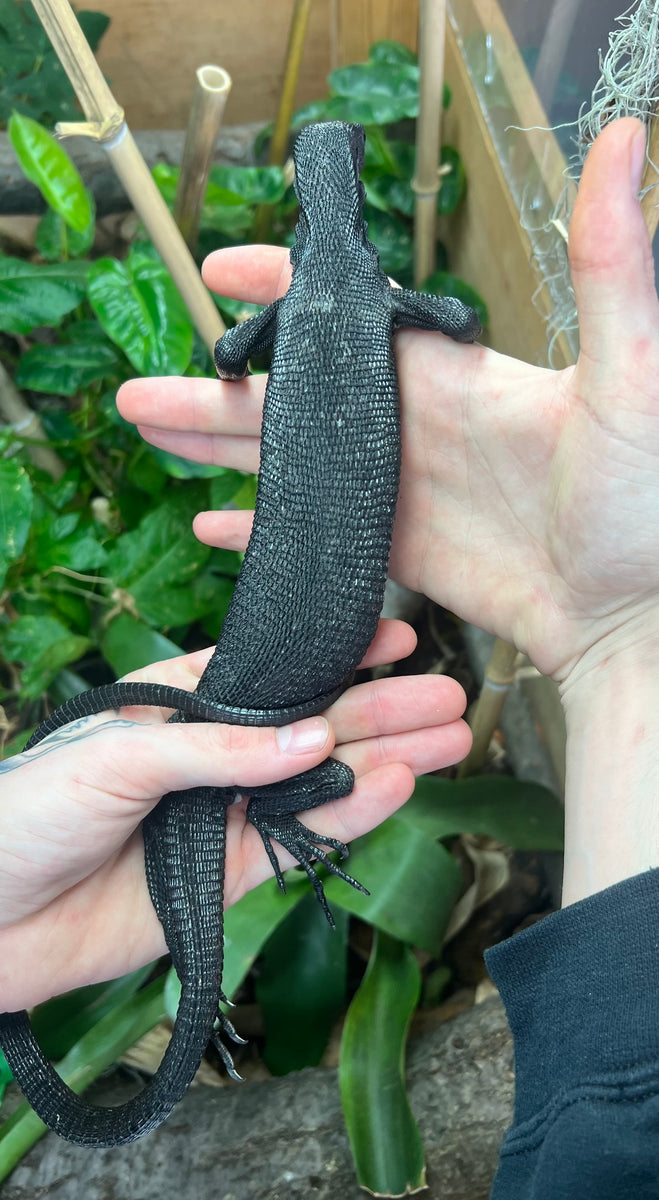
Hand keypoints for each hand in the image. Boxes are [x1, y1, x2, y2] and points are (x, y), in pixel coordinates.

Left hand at [0, 624, 467, 1009]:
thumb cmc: (30, 812)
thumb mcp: (119, 754)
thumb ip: (220, 749)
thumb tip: (317, 739)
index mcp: (181, 702)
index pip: (273, 670)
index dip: (335, 653)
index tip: (396, 637)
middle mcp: (214, 754)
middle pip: (313, 725)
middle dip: (382, 708)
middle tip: (450, 695)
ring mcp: (227, 813)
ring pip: (322, 782)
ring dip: (386, 760)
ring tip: (450, 739)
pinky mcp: (231, 874)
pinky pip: (302, 842)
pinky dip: (350, 817)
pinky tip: (397, 789)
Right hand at [118, 118, 658, 688]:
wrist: (638, 614)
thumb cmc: (646, 502)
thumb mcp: (631, 377)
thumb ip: (612, 265)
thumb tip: (627, 139)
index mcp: (452, 377)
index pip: (351, 321)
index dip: (286, 292)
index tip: (223, 266)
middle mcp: (415, 430)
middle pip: (296, 401)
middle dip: (219, 390)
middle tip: (141, 387)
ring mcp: (402, 495)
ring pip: (290, 465)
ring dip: (221, 451)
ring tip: (152, 436)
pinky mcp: (399, 556)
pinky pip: (315, 536)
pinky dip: (264, 531)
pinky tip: (216, 527)